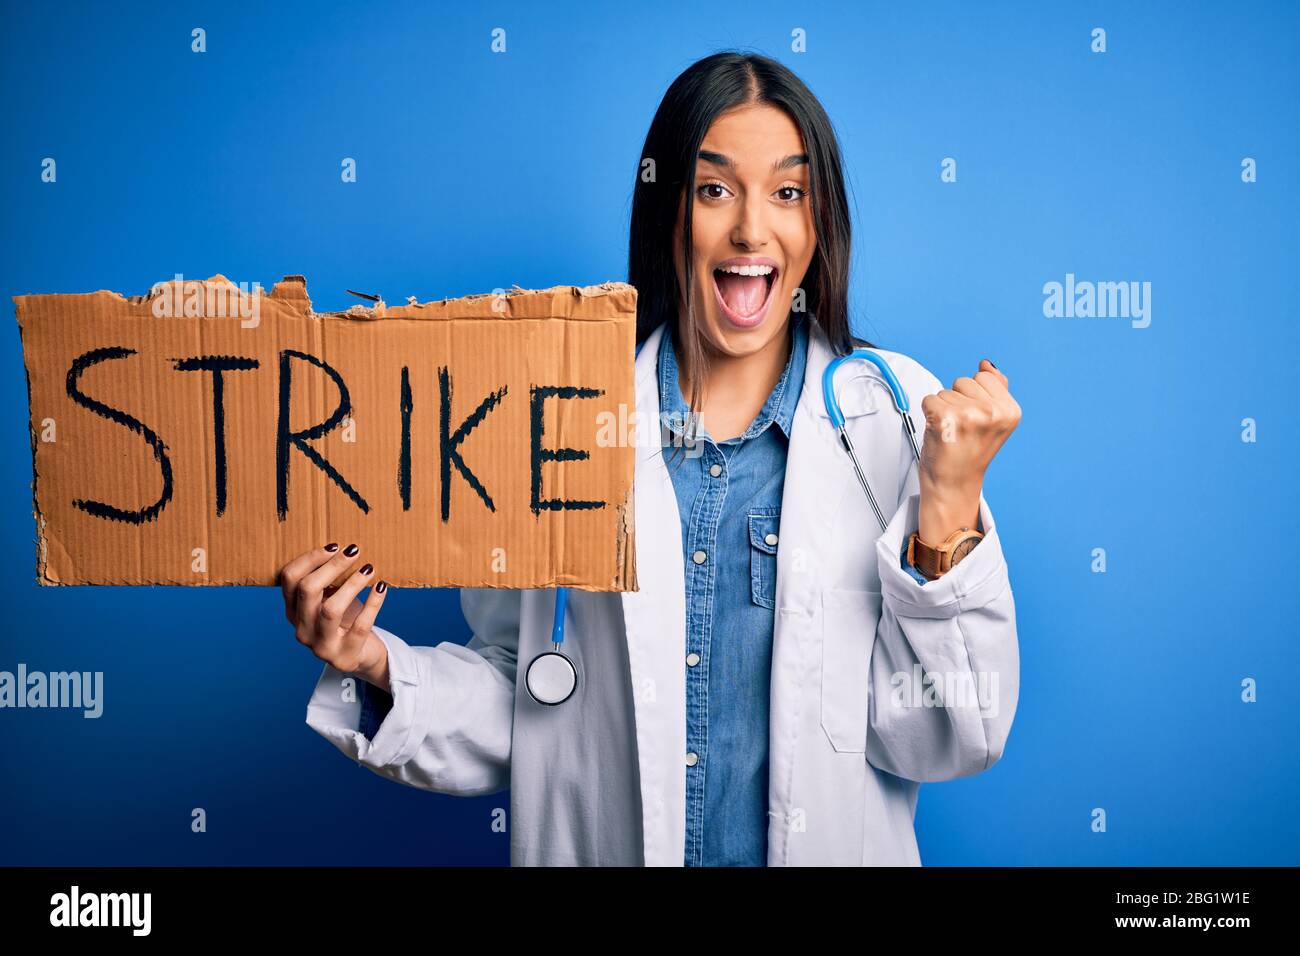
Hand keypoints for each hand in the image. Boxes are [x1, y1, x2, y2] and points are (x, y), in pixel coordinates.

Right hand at [280, 542, 390, 689]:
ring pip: (330, 610)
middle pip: (307, 590)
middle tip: (354, 551)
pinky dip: (373, 603)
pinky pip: (360, 626)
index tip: (334, 546)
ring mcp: (322, 647)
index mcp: (293, 612)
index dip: (310, 559)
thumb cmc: (346, 621)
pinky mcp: (345, 656)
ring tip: (368, 569)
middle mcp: (302, 630)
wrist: (362, 656)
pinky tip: (381, 587)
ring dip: (351, 585)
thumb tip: (343, 549)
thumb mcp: (330, 600)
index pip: (289, 579)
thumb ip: (328, 581)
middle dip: (331, 566)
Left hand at [917, 359, 1020, 542]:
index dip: (974, 396)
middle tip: (961, 429)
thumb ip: (995, 389)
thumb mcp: (992, 421)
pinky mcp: (944, 419)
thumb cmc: (969, 451)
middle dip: (957, 401)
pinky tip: (938, 433)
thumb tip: (986, 364)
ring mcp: (969, 415)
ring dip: (942, 410)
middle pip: (963, 380)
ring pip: (944, 391)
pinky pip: (929, 400)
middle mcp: (994, 413)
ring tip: (951, 433)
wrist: (953, 484)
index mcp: (1011, 411)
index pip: (984, 376)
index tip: (976, 422)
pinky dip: (928, 415)